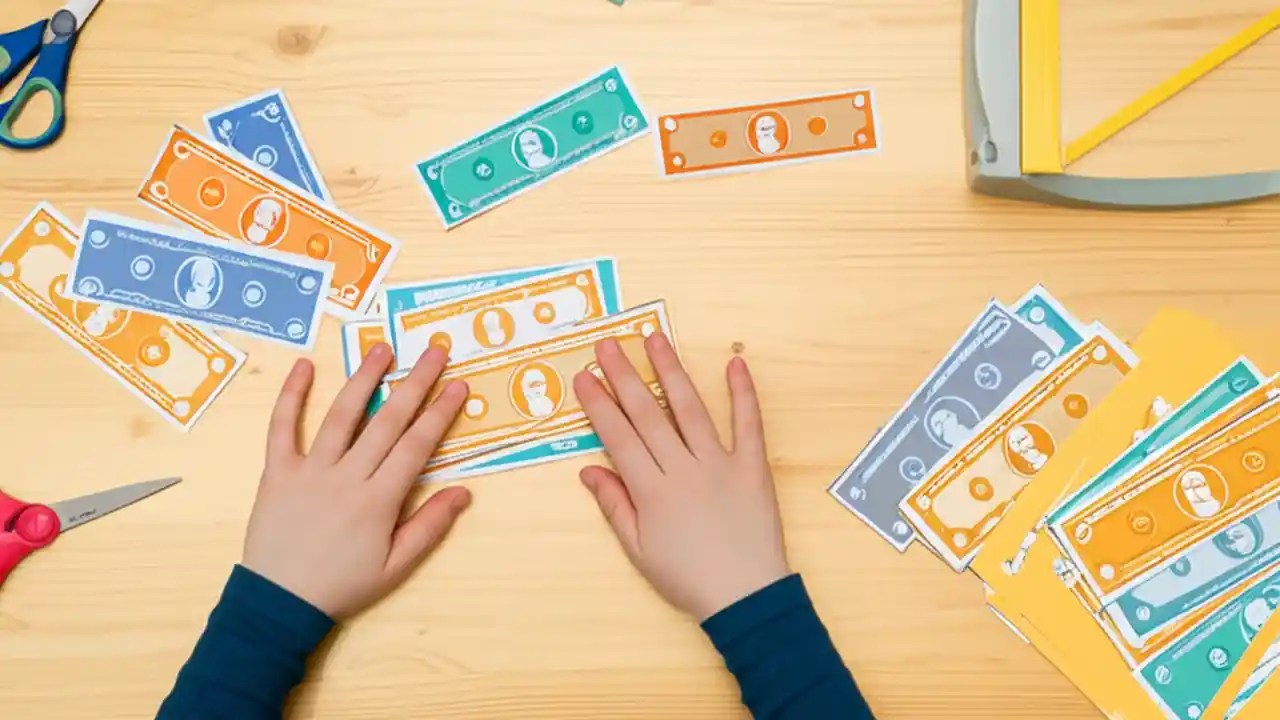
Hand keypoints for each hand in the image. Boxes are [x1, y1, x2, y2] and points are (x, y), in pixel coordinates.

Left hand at [242, 344, 470, 618]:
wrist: (279, 602)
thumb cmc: (342, 585)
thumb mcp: (395, 566)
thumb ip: (429, 526)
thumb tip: (463, 492)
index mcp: (378, 500)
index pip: (416, 446)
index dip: (439, 413)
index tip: (458, 386)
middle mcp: (347, 477)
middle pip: (387, 421)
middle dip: (415, 383)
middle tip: (434, 351)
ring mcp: (309, 470)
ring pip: (341, 416)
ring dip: (364, 379)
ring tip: (382, 348)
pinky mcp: (277, 471)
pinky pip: (282, 428)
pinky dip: (291, 396)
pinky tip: (305, 367)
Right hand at [575, 333, 789, 620]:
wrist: (746, 597)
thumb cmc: (688, 578)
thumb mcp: (639, 551)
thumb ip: (615, 506)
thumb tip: (588, 470)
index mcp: (652, 491)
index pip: (618, 437)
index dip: (599, 405)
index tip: (585, 377)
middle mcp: (682, 469)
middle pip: (647, 414)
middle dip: (624, 376)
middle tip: (607, 344)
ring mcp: (719, 464)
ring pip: (690, 409)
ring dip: (671, 371)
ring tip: (655, 338)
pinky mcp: (752, 467)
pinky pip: (748, 423)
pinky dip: (742, 393)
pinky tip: (735, 364)